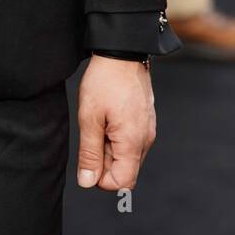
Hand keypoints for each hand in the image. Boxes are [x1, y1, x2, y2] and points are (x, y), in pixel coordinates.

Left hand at [76, 55, 155, 191]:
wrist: (122, 52)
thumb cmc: (104, 81)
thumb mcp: (89, 118)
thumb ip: (90, 153)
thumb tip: (88, 182)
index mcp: (133, 142)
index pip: (122, 182)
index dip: (101, 178)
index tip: (87, 159)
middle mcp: (146, 140)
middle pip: (125, 170)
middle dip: (104, 162)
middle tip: (90, 134)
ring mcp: (147, 130)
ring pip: (127, 156)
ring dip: (109, 149)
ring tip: (98, 123)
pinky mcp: (145, 121)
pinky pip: (131, 141)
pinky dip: (116, 137)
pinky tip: (106, 118)